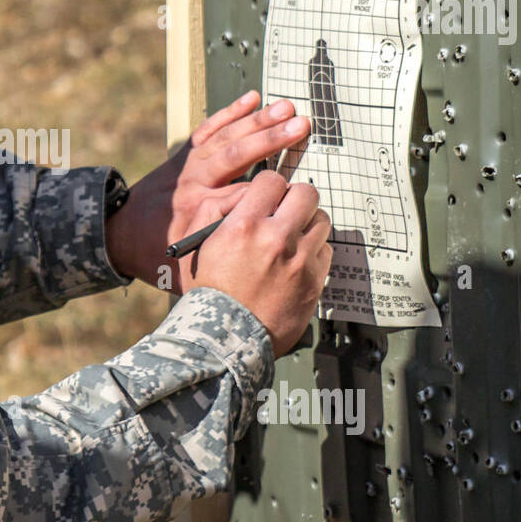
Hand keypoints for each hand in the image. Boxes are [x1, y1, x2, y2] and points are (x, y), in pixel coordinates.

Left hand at [104, 91, 311, 290]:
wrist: (118, 234)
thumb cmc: (154, 256)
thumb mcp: (182, 272)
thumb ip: (214, 266)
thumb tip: (253, 266)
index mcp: (195, 212)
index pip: (240, 195)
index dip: (269, 189)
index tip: (300, 183)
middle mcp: (192, 184)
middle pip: (234, 156)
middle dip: (269, 140)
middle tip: (300, 127)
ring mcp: (187, 166)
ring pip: (224, 138)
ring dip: (257, 122)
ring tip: (286, 109)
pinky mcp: (184, 156)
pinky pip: (209, 129)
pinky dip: (230, 113)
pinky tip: (252, 99)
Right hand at [183, 170, 331, 356]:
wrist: (226, 340)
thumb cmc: (207, 294)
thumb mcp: (194, 245)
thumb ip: (213, 210)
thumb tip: (243, 194)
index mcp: (243, 226)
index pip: (271, 181)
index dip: (268, 187)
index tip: (267, 197)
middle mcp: (276, 239)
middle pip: (306, 194)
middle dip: (295, 198)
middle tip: (286, 211)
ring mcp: (300, 260)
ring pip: (321, 220)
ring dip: (308, 224)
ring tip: (292, 238)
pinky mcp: (315, 280)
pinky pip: (326, 250)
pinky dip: (313, 251)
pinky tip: (296, 261)